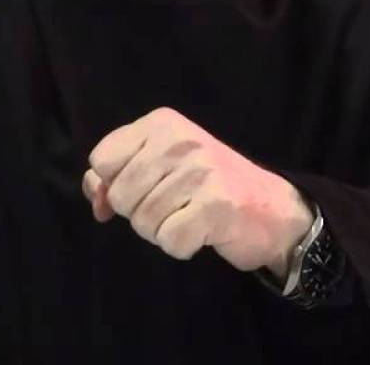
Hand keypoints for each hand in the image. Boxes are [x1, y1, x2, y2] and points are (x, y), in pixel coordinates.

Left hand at [82, 107, 312, 277]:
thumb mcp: (161, 165)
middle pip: (120, 195)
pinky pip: (169, 240)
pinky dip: (182, 246)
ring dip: (162, 231)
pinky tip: (202, 232)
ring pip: (142, 222)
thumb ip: (119, 174)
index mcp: (161, 123)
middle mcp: (179, 141)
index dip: (112, 184)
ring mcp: (199, 171)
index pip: (102, 160)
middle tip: (174, 206)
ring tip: (189, 216)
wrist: (274, 209)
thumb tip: (95, 196)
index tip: (140, 190)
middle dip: (140, 213)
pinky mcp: (216, 205)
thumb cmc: (209, 186)